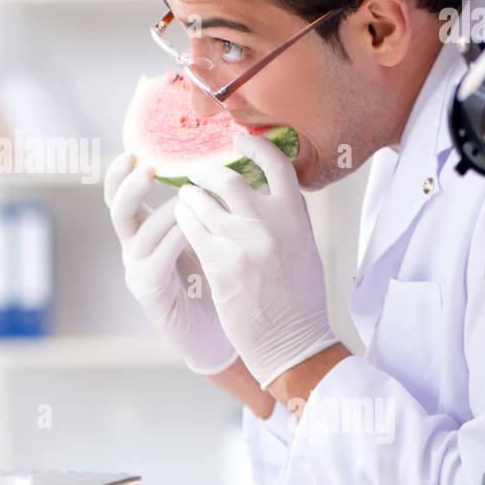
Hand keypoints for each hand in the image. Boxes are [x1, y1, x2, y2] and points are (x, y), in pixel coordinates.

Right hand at [104, 153, 236, 374]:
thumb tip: (218, 165)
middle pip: (118, 210)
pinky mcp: (149, 293)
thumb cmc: (219, 279)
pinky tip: (191, 230)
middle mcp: (136, 247)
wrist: (221, 334)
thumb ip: (203, 207)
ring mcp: (138, 270)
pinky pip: (155, 260)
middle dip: (127, 186)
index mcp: (146, 228)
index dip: (120, 173)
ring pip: (139, 234)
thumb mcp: (209, 234)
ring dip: (163, 213)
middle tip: (146, 167)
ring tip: (187, 200)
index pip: (122, 195)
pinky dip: (173, 240)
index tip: (133, 151)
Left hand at [173, 133, 338, 389]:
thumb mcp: (304, 248)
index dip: (256, 147)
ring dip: (189, 197)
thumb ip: (286, 218)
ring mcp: (243, 244)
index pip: (278, 165)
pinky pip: (192, 229)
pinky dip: (183, 219)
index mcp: (297, 218)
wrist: (293, 343)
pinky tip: (181, 220)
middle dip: (208, 173)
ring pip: (203, 203)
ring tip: (186, 197)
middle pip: (230, 180)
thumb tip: (266, 191)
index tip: (239, 141)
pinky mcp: (220, 264)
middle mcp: (270, 225)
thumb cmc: (300, 300)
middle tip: (199, 174)